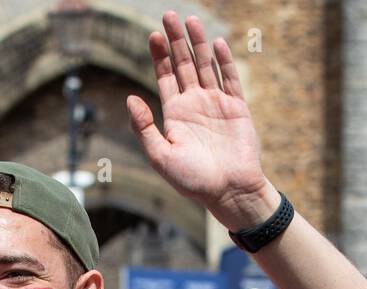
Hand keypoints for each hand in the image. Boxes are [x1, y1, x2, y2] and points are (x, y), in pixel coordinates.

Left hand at [127, 11, 278, 230]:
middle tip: (169, 15)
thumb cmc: (193, 181)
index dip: (159, 56)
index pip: (165, 77)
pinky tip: (217, 43)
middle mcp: (195, 104)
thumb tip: (129, 98)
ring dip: (198, 44)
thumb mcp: (161, 156)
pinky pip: (230, 79)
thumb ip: (144, 128)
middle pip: (184, 65)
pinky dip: (224, 61)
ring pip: (206, 66)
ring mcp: (217, 104)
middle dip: (176, 41)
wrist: (228, 192)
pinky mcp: (237, 108)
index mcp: (175, 114)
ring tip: (191, 21)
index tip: (153, 34)